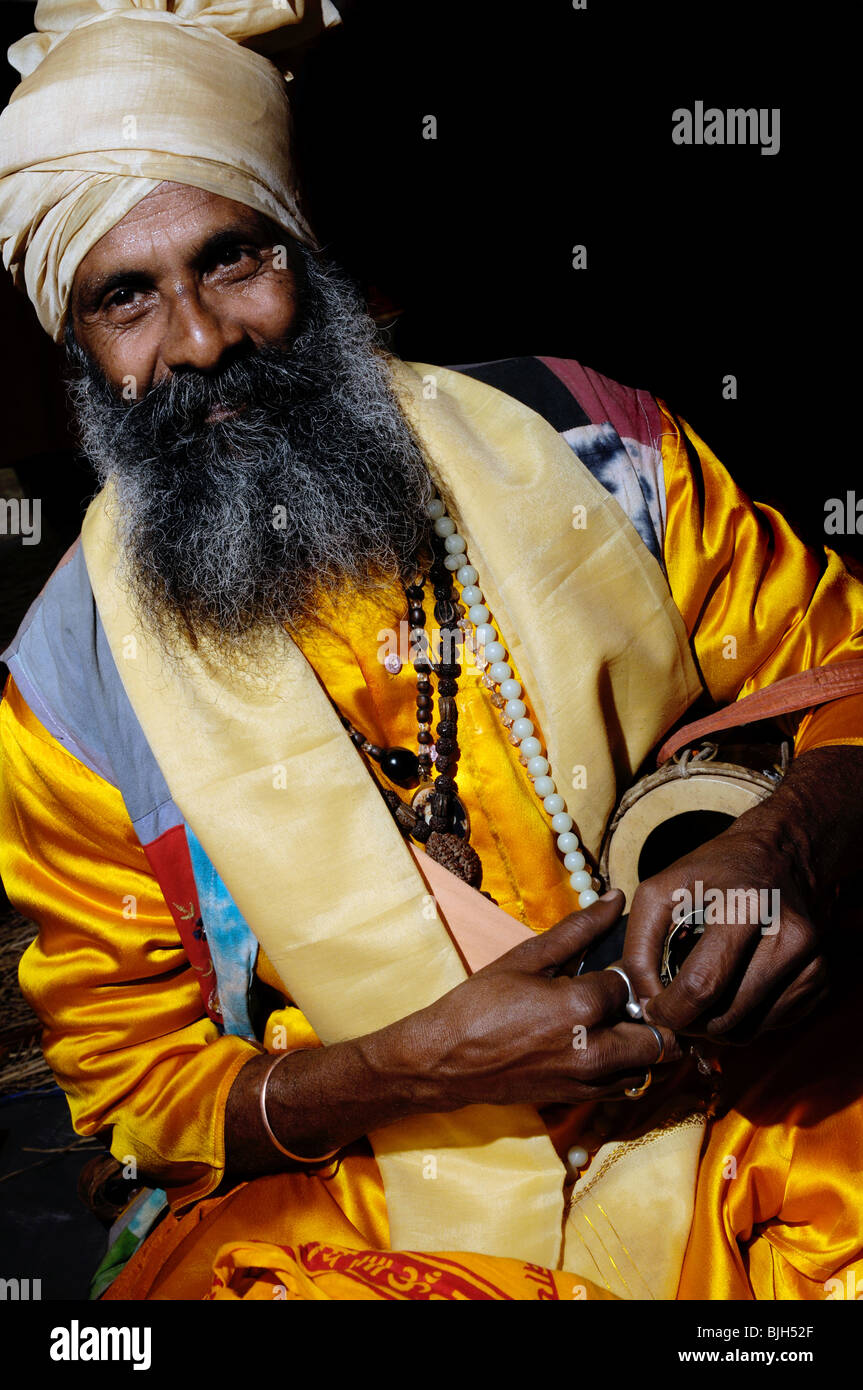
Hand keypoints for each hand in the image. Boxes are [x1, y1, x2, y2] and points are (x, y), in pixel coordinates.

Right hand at [408, 889, 679, 1109]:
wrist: (446, 1060)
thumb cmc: (480, 1004)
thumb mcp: (527, 958)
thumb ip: (578, 930)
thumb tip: (615, 899)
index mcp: (581, 1007)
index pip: (629, 983)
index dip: (620, 972)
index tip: (606, 968)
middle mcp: (594, 1050)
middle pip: (657, 1034)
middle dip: (651, 1014)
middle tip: (631, 998)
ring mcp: (588, 1081)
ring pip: (648, 1066)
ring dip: (644, 1044)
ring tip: (619, 1023)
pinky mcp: (579, 1100)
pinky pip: (624, 1086)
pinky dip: (625, 1068)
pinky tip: (601, 1047)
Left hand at [623, 819, 829, 1043]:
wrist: (784, 855)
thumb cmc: (716, 871)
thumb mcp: (663, 887)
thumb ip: (640, 943)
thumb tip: (647, 1000)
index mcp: (745, 906)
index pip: (703, 984)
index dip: (670, 1009)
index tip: (653, 1010)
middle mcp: (787, 937)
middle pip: (726, 1015)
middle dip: (689, 1022)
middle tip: (673, 1007)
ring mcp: (812, 962)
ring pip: (748, 1030)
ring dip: (715, 1026)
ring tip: (701, 995)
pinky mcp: (822, 980)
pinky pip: (771, 1025)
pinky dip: (744, 1018)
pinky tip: (734, 987)